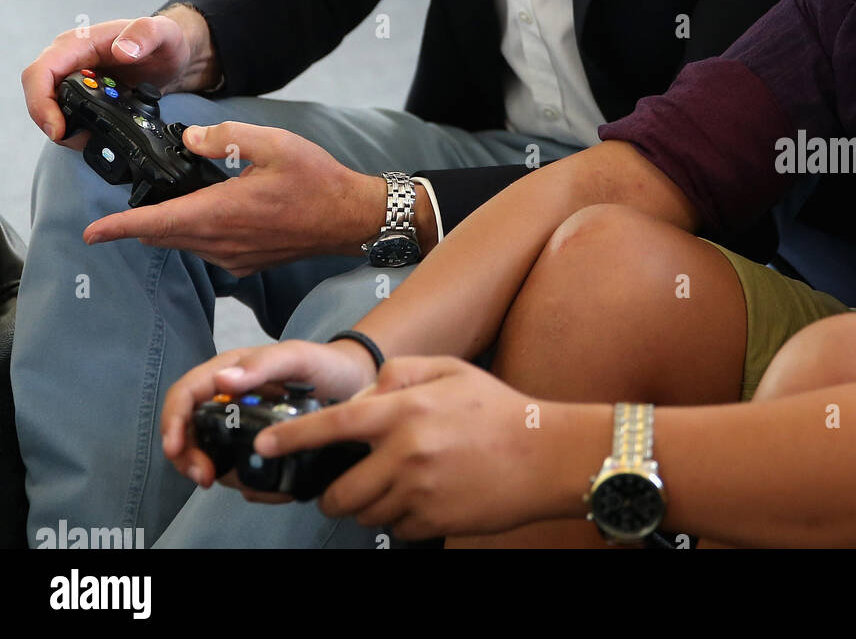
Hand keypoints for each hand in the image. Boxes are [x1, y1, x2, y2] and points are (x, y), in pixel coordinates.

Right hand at [22, 13, 203, 144]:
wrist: (174, 55)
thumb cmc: (166, 40)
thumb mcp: (164, 33)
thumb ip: (146, 34)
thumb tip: (121, 51)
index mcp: (78, 43)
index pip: (40, 72)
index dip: (40, 102)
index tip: (57, 129)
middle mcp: (69, 61)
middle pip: (40, 95)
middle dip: (51, 122)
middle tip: (79, 140)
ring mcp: (74, 79)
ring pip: (51, 109)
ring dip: (65, 129)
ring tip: (92, 139)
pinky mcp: (84, 94)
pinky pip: (68, 114)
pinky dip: (77, 129)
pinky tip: (97, 135)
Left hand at [82, 121, 378, 274]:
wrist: (351, 217)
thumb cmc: (317, 180)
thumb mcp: (273, 143)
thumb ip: (226, 137)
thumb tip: (189, 138)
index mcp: (221, 212)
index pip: (155, 223)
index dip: (118, 228)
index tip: (91, 234)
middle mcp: (222, 242)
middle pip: (164, 236)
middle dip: (141, 224)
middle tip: (127, 208)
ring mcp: (235, 257)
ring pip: (186, 245)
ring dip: (170, 228)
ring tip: (166, 205)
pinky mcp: (248, 263)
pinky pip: (208, 251)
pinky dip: (196, 235)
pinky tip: (208, 215)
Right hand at [161, 338, 375, 490]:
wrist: (355, 383)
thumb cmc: (325, 363)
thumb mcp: (298, 357)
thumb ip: (263, 365)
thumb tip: (221, 381)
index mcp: (231, 371)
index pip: (186, 393)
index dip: (173, 420)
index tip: (175, 450)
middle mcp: (228, 397)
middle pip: (188, 428)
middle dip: (188, 455)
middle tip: (205, 478)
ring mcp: (240, 422)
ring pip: (207, 451)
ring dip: (211, 469)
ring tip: (231, 481)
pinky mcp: (255, 443)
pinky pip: (235, 464)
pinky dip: (238, 477)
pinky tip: (257, 483)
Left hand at [254, 356, 587, 538]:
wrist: (545, 455)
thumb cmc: (498, 409)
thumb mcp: (449, 370)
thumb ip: (400, 372)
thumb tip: (365, 391)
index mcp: (406, 410)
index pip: (334, 425)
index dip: (293, 438)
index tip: (264, 445)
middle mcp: (406, 453)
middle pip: (341, 491)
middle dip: (333, 493)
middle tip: (344, 483)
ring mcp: (419, 493)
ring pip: (366, 514)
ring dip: (369, 505)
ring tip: (397, 485)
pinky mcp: (434, 523)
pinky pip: (397, 530)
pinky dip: (400, 518)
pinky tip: (426, 497)